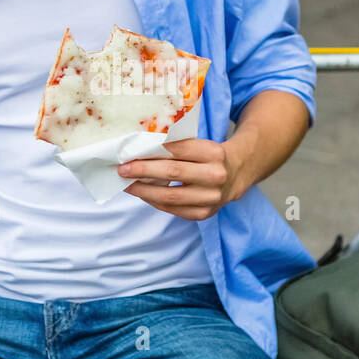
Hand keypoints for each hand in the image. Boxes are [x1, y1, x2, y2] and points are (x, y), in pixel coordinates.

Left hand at [117, 138, 245, 219]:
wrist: (235, 175)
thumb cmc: (208, 157)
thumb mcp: (199, 145)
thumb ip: (175, 148)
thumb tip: (139, 153)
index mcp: (213, 153)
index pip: (177, 150)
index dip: (151, 152)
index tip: (129, 154)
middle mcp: (215, 176)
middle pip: (172, 173)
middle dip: (143, 171)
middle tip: (122, 170)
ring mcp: (211, 198)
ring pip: (169, 196)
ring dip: (143, 191)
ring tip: (127, 185)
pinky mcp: (204, 214)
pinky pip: (172, 209)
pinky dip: (154, 202)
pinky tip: (143, 195)